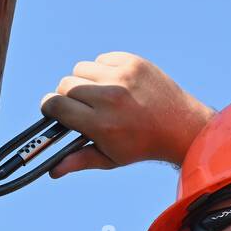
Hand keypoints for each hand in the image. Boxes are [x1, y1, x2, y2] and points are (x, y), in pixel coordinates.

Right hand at [40, 52, 215, 177]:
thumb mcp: (110, 158)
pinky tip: (113, 84)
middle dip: (66, 96)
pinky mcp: (133, 62)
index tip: (52, 110)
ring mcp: (122, 76)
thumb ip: (79, 160)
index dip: (49, 107)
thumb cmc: (142, 145)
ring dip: (83, 81)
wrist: (182, 127)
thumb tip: (52, 170)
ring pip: (81, 69)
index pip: (56, 105)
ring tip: (96, 95)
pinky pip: (101, 60)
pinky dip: (102, 70)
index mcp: (101, 124)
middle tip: (78, 107)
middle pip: (65, 85)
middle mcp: (110, 97)